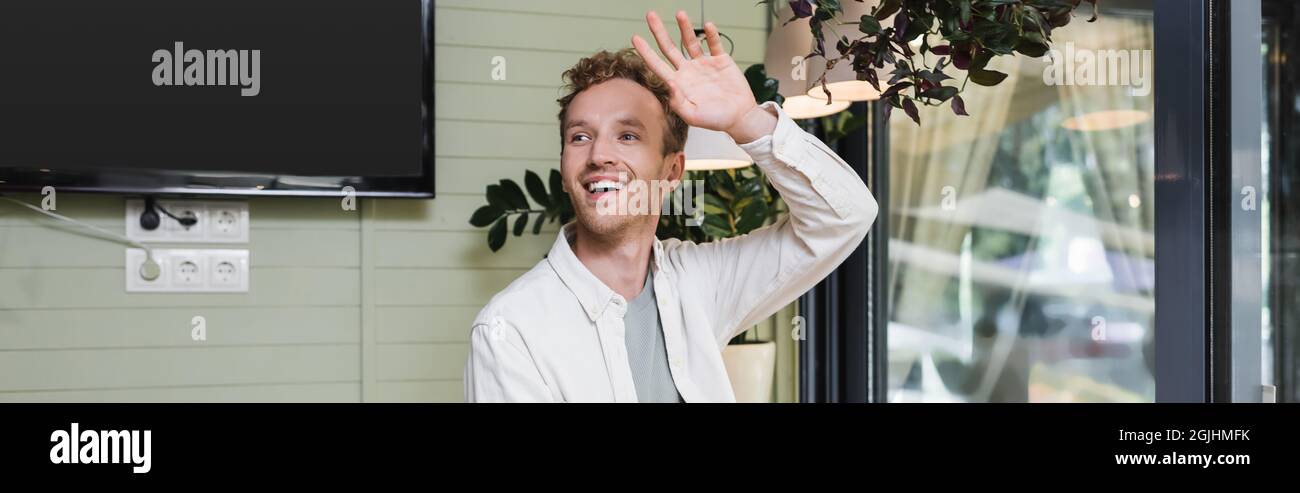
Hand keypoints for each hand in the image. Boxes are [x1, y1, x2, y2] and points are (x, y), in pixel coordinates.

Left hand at [632, 11, 773, 142]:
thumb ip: (678, 102)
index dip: (646, 52)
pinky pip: (714, 44)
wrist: (739, 117)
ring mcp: (704, 64)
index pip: (658, 65)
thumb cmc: (715, 120)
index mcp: (679, 84)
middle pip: (670, 47)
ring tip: (680, 14)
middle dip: (659, 32)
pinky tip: (707, 26)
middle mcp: (688, 71)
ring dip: (685, 27)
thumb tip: (668, 84)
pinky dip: (711, 35)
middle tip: (651, 16)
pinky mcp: (721, 60)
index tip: (636, 38)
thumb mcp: (694, 116)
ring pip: (690, 41)